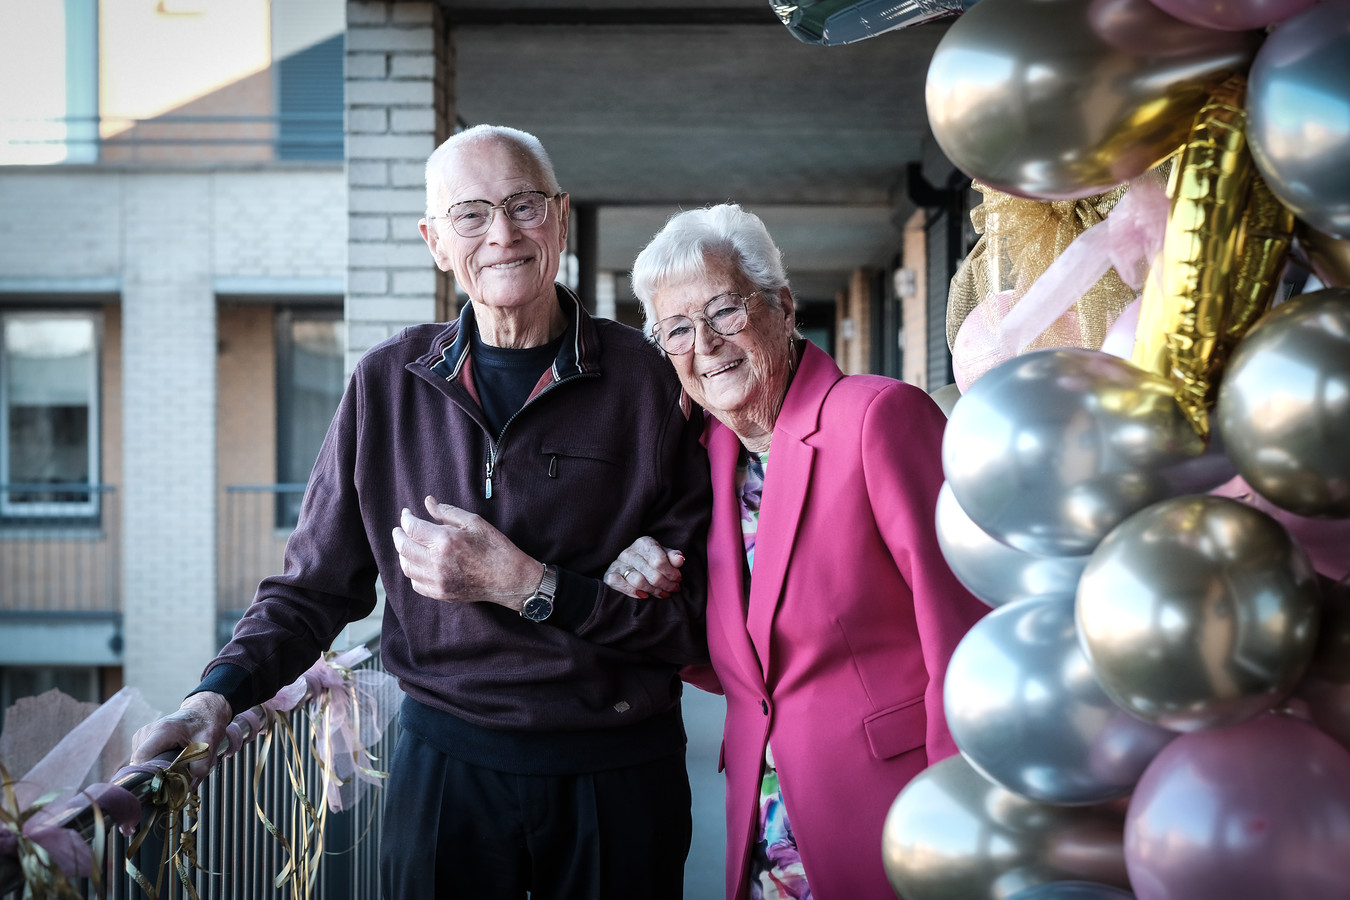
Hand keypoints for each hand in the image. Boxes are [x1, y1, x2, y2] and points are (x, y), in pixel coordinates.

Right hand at [130, 691, 230, 785]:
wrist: (203, 711)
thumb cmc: (205, 726)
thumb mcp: (209, 746)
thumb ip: (200, 767)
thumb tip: (187, 789)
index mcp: (163, 731)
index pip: (142, 758)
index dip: (149, 774)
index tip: (162, 782)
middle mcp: (147, 731)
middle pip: (139, 763)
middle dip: (153, 774)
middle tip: (171, 777)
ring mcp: (142, 735)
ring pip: (139, 762)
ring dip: (154, 768)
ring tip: (171, 764)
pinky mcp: (141, 739)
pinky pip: (142, 758)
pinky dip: (152, 763)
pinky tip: (165, 760)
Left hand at [392, 495, 540, 610]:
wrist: (509, 579)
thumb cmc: (495, 547)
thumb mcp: (474, 522)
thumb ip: (447, 512)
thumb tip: (428, 502)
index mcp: (445, 541)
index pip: (411, 528)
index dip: (405, 518)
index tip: (407, 513)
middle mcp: (437, 562)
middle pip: (403, 548)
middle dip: (398, 535)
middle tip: (400, 529)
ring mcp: (437, 581)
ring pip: (406, 567)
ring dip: (403, 554)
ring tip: (408, 545)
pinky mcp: (441, 594)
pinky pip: (416, 584)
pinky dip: (413, 572)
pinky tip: (419, 564)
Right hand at [604, 536, 684, 598]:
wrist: (628, 566)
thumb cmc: (650, 561)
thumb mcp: (664, 556)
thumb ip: (673, 557)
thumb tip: (680, 560)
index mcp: (644, 543)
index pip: (659, 560)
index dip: (671, 573)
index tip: (678, 579)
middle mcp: (629, 551)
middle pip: (652, 574)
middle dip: (666, 584)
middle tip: (673, 589)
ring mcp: (618, 563)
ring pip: (638, 581)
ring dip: (653, 590)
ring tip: (662, 593)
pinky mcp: (609, 575)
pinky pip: (619, 584)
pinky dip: (632, 592)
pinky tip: (644, 595)